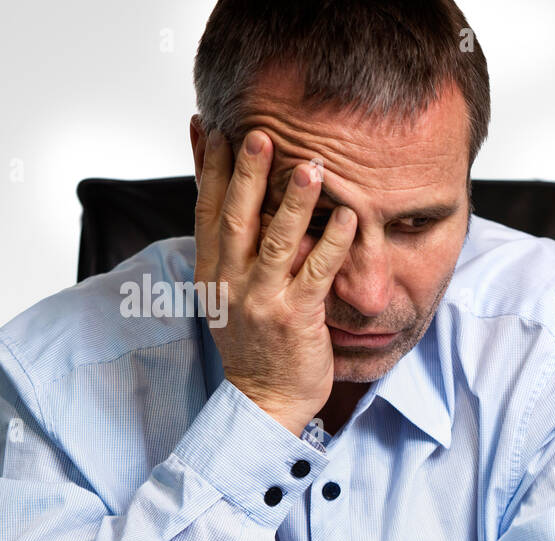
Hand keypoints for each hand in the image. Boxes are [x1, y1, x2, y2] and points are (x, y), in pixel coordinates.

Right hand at [193, 127, 357, 434]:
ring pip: (276, 241)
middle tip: (259, 133)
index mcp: (212, 272)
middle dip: (245, 172)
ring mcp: (263, 301)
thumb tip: (236, 204)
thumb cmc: (256, 345)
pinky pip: (317, 274)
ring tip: (311, 166)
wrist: (264, 401)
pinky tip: (349, 217)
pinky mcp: (296, 318)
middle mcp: (231, 282)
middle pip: (236, 217)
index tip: (209, 125)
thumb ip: (232, 253)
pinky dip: (334, 244)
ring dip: (294, 202)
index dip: (206, 167)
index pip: (205, 209)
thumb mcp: (229, 295)